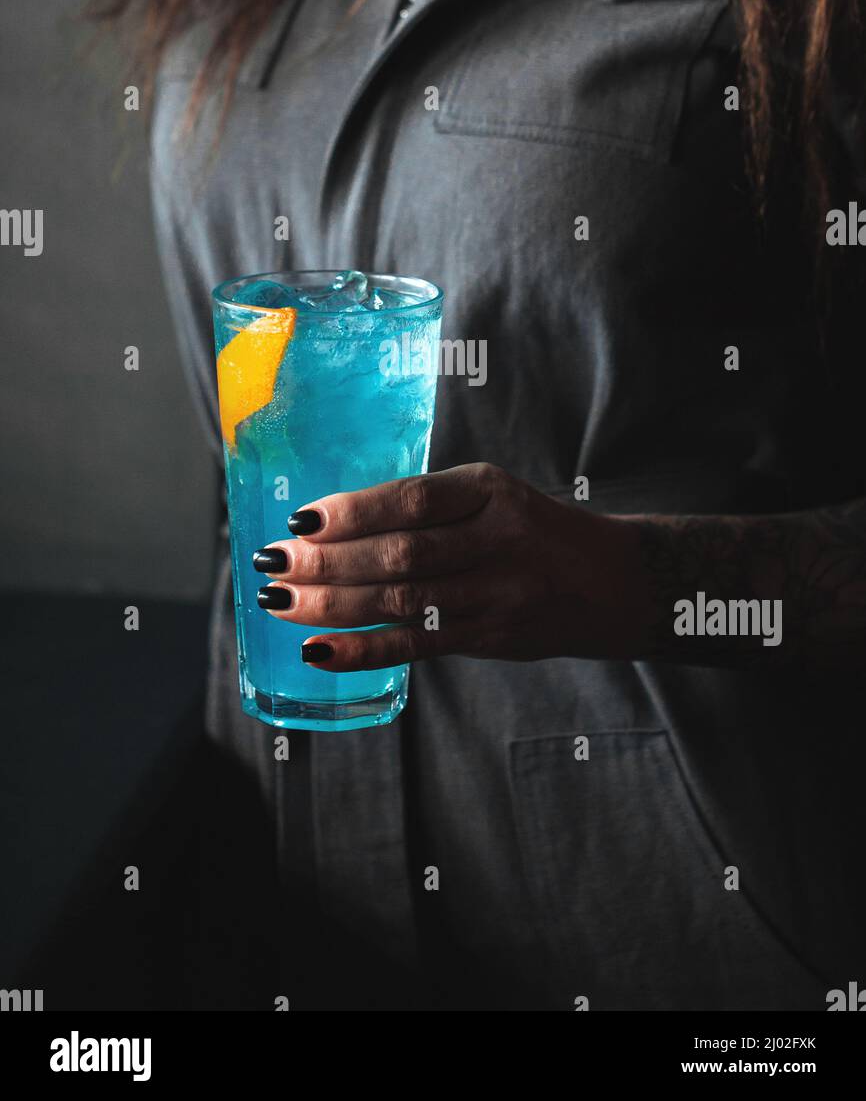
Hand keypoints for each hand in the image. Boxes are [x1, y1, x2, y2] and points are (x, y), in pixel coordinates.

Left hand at [254, 463, 645, 670]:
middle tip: (274, 563)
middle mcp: (496, 540)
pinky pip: (417, 645)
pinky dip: (363, 650)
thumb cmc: (533, 530)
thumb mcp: (493, 495)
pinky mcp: (491, 637)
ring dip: (332, 604)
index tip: (301, 518)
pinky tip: (318, 649)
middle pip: (400, 554)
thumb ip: (429, 507)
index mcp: (491, 490)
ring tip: (281, 601)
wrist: (612, 581)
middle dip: (327, 561)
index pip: (413, 500)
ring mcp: (496, 593)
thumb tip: (331, 525)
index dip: (353, 512)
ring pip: (402, 601)